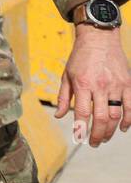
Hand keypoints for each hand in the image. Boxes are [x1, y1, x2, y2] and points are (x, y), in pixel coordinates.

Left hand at [56, 23, 130, 145]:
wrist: (99, 39)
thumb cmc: (80, 58)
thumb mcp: (66, 75)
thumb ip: (63, 97)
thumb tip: (58, 116)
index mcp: (82, 84)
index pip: (81, 113)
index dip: (81, 129)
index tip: (80, 139)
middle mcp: (100, 86)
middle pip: (101, 118)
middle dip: (98, 134)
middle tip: (95, 143)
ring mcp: (116, 85)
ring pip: (116, 115)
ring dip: (112, 130)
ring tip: (106, 138)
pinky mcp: (128, 83)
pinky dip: (129, 119)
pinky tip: (123, 128)